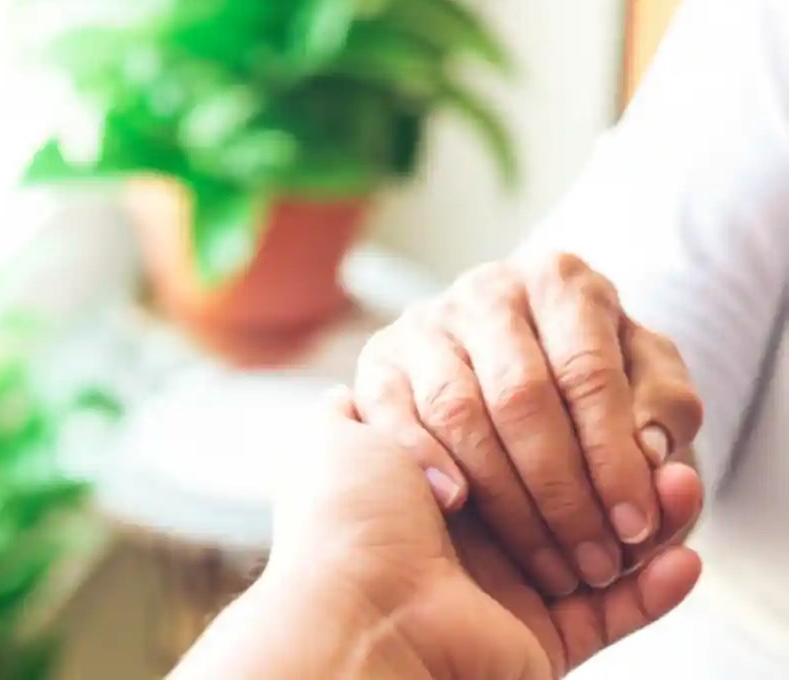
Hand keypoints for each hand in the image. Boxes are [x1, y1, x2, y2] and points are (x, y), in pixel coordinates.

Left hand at [170, 390, 703, 679]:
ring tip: (681, 482)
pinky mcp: (543, 635)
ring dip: (649, 516)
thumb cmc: (349, 518)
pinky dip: (656, 585)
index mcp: (436, 482)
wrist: (357, 615)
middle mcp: (473, 531)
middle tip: (647, 444)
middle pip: (566, 486)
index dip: (557, 417)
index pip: (514, 435)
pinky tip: (685, 555)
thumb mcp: (340, 435)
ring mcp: (511, 586)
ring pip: (602, 544)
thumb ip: (363, 406)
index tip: (589, 391)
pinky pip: (616, 613)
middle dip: (608, 464)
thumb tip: (356, 390)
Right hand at [353, 252, 702, 593]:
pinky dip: (424, 463)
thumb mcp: (646, 379)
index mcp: (559, 281)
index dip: (614, 458)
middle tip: (592, 561)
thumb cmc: (586, 376)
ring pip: (457, 412)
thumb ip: (665, 410)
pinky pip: (391, 415)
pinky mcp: (378, 360)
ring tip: (544, 561)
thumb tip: (647, 452)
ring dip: (503, 498)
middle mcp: (486, 291)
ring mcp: (424, 324)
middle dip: (561, 490)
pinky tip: (456, 507)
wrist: (504, 357)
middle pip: (521, 396)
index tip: (636, 528)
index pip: (589, 374)